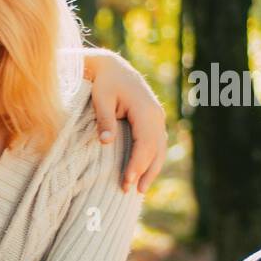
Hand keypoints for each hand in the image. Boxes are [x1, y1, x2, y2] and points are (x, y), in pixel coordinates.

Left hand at [85, 50, 166, 192]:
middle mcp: (156, 115)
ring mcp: (157, 118)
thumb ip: (104, 120)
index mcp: (146, 110)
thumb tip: (105, 142)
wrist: (112, 67)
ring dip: (151, 169)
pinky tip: (143, 172)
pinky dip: (151, 159)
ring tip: (140, 189)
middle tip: (133, 192)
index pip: (145, 143)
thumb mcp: (101, 98)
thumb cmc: (104, 83)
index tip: (127, 181)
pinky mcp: (153, 121)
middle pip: (156, 150)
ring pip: (159, 149)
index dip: (137, 164)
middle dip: (145, 172)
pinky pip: (156, 144)